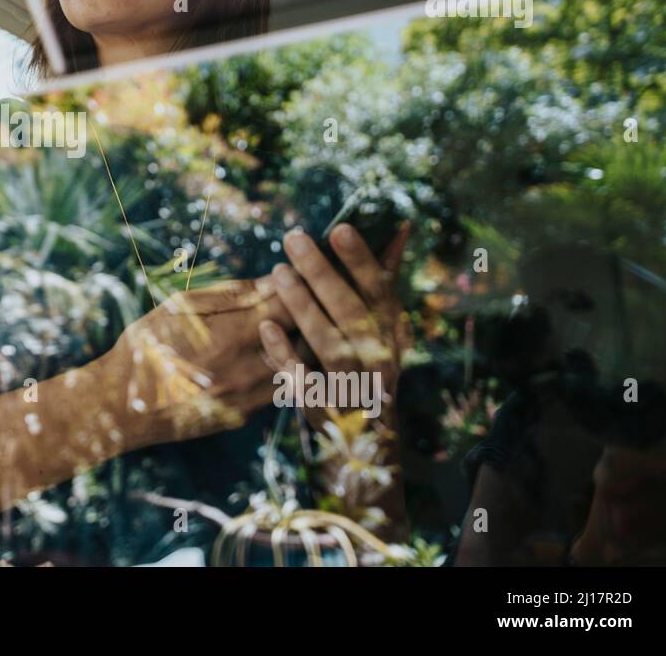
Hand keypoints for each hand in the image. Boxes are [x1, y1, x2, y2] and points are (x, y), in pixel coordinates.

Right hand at [98, 277, 295, 446]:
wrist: (122, 408)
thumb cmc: (147, 345)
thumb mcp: (181, 307)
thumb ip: (232, 294)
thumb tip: (275, 278)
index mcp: (231, 335)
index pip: (289, 304)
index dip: (304, 284)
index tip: (308, 269)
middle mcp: (246, 370)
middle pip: (303, 336)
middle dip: (312, 311)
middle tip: (318, 292)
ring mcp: (249, 397)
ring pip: (299, 365)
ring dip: (304, 341)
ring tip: (306, 321)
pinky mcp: (246, 414)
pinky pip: (282, 386)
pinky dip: (288, 365)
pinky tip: (283, 349)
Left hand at [258, 222, 411, 431]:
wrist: (365, 438)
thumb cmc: (368, 361)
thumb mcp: (381, 323)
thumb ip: (383, 278)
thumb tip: (398, 227)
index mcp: (392, 333)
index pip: (380, 292)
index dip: (362, 261)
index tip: (339, 229)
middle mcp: (380, 359)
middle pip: (352, 313)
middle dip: (323, 274)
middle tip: (294, 238)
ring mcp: (354, 386)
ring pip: (331, 345)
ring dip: (304, 307)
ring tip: (279, 272)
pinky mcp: (326, 408)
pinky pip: (305, 381)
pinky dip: (286, 355)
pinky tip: (266, 327)